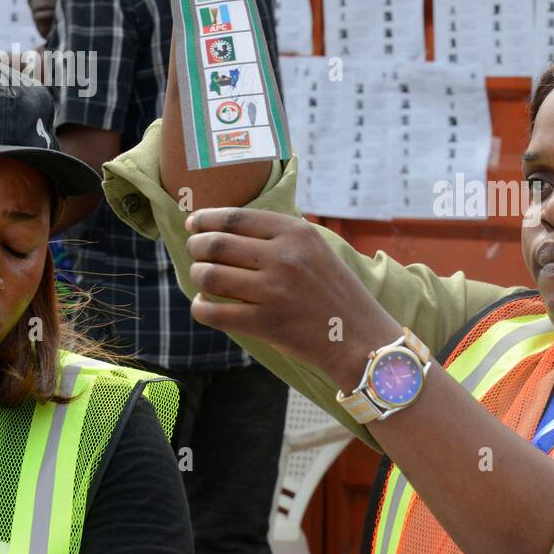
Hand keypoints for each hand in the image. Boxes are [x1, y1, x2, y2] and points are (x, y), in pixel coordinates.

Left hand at [184, 207, 402, 387]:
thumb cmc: (334, 292)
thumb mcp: (316, 250)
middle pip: (215, 243)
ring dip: (197, 276)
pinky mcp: (266, 323)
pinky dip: (201, 308)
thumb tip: (225, 225)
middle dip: (196, 246)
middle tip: (196, 253)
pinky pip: (213, 312)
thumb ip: (278, 236)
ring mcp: (274, 291)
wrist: (360, 337)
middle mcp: (285, 257)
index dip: (205, 219)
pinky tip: (206, 306)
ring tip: (203, 279)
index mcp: (297, 233)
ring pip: (208, 275)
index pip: (235, 217)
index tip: (194, 224)